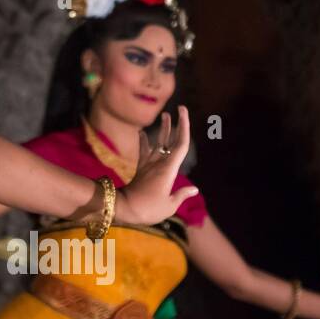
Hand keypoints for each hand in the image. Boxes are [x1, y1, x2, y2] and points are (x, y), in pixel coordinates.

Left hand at [117, 107, 198, 225]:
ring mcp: (148, 165)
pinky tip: (141, 132)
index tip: (183, 112)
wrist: (124, 208)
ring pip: (157, 142)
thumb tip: (194, 189)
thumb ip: (182, 195)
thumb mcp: (170, 205)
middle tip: (180, 109)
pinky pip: (143, 151)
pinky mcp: (141, 169)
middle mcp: (159, 163)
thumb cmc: (149, 209)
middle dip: (176, 124)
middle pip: (170, 140)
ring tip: (164, 115)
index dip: (184, 127)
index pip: (181, 144)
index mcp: (169, 169)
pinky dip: (143, 141)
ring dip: (162, 129)